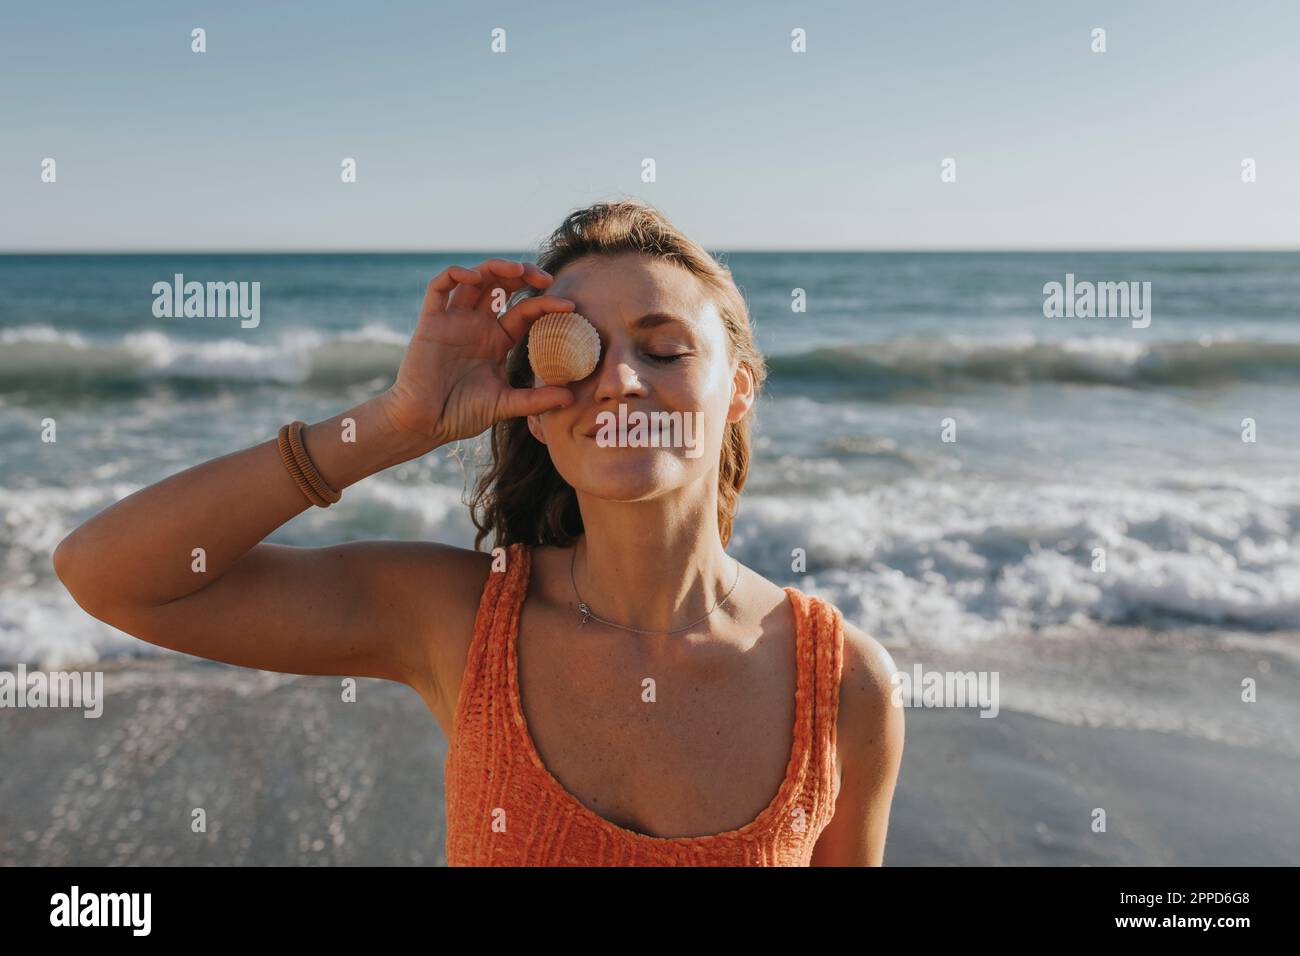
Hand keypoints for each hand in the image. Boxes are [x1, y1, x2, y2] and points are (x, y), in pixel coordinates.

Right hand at [382, 258, 577, 445]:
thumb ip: (535, 400)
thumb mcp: (505, 405)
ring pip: (475, 279)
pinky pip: (438, 287)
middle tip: (544, 277)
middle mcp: (477, 324)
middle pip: (502, 286)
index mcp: (496, 340)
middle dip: (523, 275)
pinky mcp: (431, 322)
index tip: (569, 307)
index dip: (546, 304)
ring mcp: (454, 320)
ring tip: (517, 270)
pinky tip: (473, 277)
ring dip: (495, 268)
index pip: (525, 312)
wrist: (425, 423)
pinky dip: (454, 274)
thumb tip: (570, 398)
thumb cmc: (461, 414)